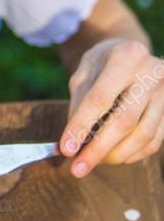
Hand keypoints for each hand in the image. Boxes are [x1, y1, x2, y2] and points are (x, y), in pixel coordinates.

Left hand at [59, 38, 163, 177]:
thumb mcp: (85, 72)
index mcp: (127, 56)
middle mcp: (152, 72)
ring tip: (93, 162)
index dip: (81, 126)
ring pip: (143, 134)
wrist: (131, 51)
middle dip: (98, 149)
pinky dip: (133, 154)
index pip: (100, 98)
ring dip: (116, 155)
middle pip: (125, 120)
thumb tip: (70, 144)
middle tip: (78, 168)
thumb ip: (78, 104)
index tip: (66, 149)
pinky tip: (114, 157)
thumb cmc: (103, 63)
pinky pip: (154, 141)